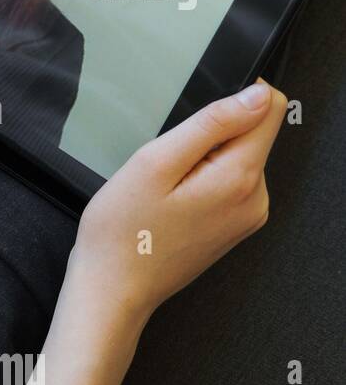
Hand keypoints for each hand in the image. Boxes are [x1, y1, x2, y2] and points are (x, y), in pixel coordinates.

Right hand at [68, 79, 286, 331]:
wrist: (112, 288)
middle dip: (207, 138)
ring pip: (234, 159)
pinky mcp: (232, 227)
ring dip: (199, 163)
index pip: (271, 109)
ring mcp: (245, 217)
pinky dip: (197, 184)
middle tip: (165, 168)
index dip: (232, 101)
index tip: (195, 125)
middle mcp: (254, 199)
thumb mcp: (156, 162)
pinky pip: (225, 185)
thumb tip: (257, 96)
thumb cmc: (123, 232)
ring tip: (163, 191)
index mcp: (239, 177)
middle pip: (250, 135)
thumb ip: (212, 123)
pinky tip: (169, 205)